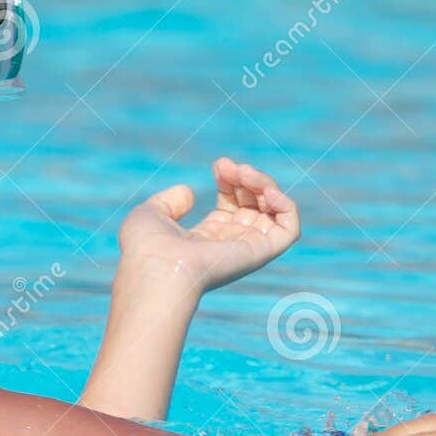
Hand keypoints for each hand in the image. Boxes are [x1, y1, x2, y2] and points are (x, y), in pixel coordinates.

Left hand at [118, 157, 299, 293]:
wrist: (154, 269)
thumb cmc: (145, 248)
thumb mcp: (151, 214)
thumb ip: (170, 202)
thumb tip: (191, 193)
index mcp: (206, 238)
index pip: (232, 204)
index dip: (230, 180)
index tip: (218, 165)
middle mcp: (229, 244)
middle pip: (254, 204)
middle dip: (247, 177)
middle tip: (227, 166)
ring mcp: (245, 249)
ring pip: (274, 211)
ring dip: (265, 184)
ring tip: (244, 173)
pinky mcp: (260, 252)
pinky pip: (290, 229)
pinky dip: (285, 204)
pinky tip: (266, 191)